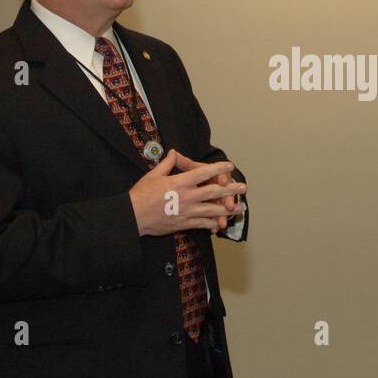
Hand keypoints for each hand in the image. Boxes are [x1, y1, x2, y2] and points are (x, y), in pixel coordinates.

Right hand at [128, 150, 245, 236]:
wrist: (133, 216)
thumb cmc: (141, 194)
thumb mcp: (153, 175)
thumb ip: (167, 164)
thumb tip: (174, 152)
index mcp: (180, 182)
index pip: (203, 173)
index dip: (218, 168)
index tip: (229, 166)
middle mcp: (187, 196)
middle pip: (214, 192)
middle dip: (231, 189)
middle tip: (243, 187)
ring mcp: (187, 211)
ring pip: (212, 210)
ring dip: (227, 209)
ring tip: (238, 207)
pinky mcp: (184, 224)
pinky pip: (203, 224)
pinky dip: (213, 224)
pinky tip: (222, 224)